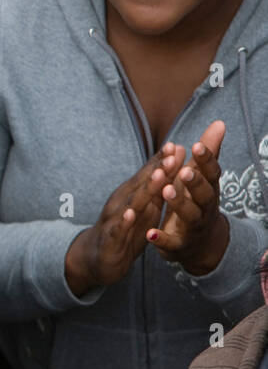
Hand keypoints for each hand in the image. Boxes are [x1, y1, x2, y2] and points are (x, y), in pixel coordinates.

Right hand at [64, 147, 182, 295]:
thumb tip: (172, 163)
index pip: (149, 174)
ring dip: (145, 189)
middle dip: (158, 168)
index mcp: (133, 194)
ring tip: (159, 177)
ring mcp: (116, 218)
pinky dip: (125, 220)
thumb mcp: (145, 207)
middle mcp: (123, 201)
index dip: (162, 160)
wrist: (98, 257)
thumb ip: (157, 187)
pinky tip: (131, 214)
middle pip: (142, 183)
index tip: (176, 145)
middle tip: (173, 153)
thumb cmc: (126, 229)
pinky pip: (119, 228)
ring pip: (132, 202)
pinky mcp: (111, 238)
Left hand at [148, 121, 229, 275]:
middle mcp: (205, 208)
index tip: (196, 145)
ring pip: (189, 216)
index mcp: (209, 189)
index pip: (211, 173)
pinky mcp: (179, 245)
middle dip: (195, 183)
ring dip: (178, 204)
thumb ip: (207, 153)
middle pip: (203, 195)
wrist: (201, 244)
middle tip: (185, 171)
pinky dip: (161, 239)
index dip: (205, 160)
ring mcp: (193, 227)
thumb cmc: (198, 201)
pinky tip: (149, 233)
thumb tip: (219, 123)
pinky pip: (171, 243)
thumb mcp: (203, 178)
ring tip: (166, 191)